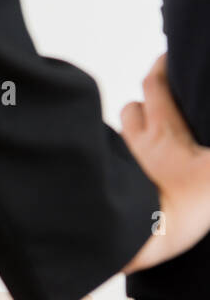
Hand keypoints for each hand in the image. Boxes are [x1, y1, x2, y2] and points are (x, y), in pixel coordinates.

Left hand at [119, 54, 209, 273]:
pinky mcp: (115, 185)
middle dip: (145, 104)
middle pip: (132, 109)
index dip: (160, 68)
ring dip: (136, 134)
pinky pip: (118, 163)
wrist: (144, 241)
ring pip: (122, 136)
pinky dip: (128, 161)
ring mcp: (122, 163)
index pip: (154, 86)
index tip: (166, 58)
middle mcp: (135, 142)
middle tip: (163, 107)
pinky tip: (143, 173)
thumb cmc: (185, 205)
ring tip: (156, 142)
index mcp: (162, 131)